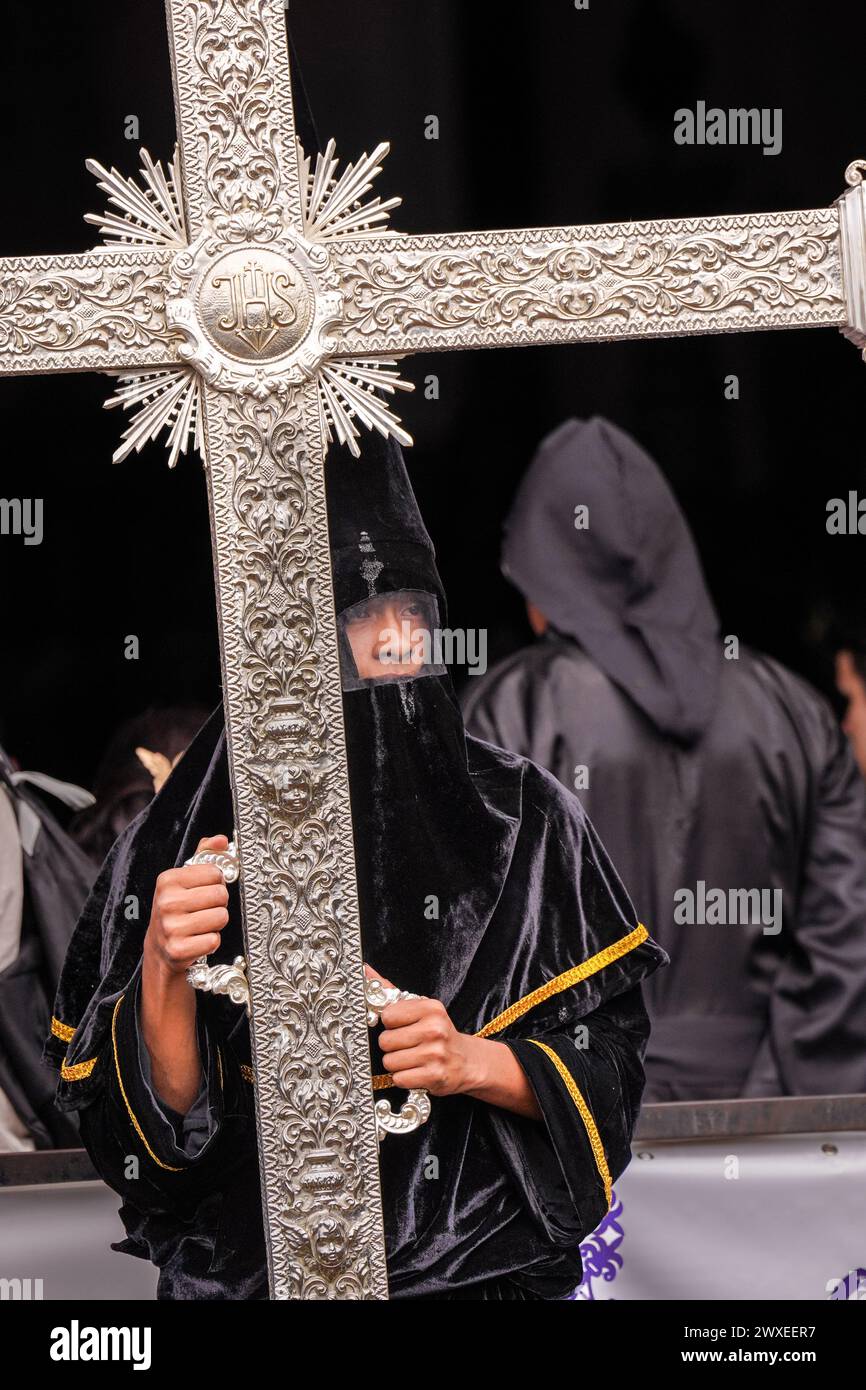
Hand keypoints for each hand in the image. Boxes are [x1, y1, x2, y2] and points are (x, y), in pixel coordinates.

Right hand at [144, 834, 230, 980]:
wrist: (159, 949)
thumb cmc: (177, 909)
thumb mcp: (185, 880)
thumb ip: (204, 855)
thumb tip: (222, 840)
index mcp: (168, 880)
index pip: (215, 873)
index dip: (216, 883)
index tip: (204, 891)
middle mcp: (166, 902)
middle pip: (221, 895)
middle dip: (219, 904)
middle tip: (204, 910)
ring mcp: (170, 927)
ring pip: (221, 917)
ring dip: (216, 923)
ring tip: (201, 925)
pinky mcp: (178, 950)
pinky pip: (214, 940)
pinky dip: (211, 942)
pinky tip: (197, 940)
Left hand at [364, 963, 541, 1119]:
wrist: (466, 1061)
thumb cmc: (437, 1032)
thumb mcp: (420, 1008)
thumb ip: (391, 992)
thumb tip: (364, 970)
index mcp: (431, 1008)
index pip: (387, 1016)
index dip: (390, 1024)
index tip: (402, 1026)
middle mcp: (435, 1029)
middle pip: (386, 1041)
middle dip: (392, 1046)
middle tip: (408, 1045)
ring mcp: (435, 1054)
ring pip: (390, 1062)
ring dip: (397, 1064)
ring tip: (412, 1059)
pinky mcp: (434, 1076)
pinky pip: (399, 1079)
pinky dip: (404, 1078)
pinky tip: (416, 1072)